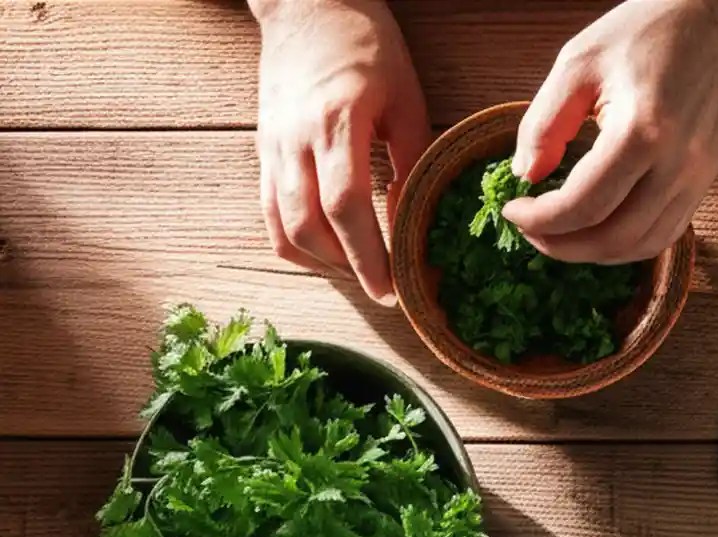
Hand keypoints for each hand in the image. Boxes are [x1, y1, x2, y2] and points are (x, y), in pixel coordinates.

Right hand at [250, 0, 428, 305]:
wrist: (307, 6)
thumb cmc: (366, 46)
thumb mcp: (406, 99)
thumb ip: (413, 160)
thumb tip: (418, 219)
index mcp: (336, 123)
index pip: (346, 207)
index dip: (369, 256)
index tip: (394, 289)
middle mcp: (295, 141)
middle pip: (310, 228)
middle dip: (349, 270)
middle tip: (385, 291)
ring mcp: (271, 149)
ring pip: (284, 229)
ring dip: (323, 263)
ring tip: (361, 272)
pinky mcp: (262, 152)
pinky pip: (269, 215)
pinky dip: (297, 244)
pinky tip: (328, 253)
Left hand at [502, 0, 717, 264]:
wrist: (715, 14)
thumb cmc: (647, 29)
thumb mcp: (577, 63)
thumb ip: (544, 123)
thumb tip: (525, 175)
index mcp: (643, 131)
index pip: (583, 205)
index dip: (539, 220)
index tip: (512, 209)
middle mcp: (678, 164)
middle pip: (614, 239)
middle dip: (562, 246)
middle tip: (530, 231)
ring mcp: (698, 176)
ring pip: (643, 246)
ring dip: (595, 252)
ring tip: (560, 234)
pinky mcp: (707, 179)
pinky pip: (666, 233)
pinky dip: (628, 243)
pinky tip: (600, 228)